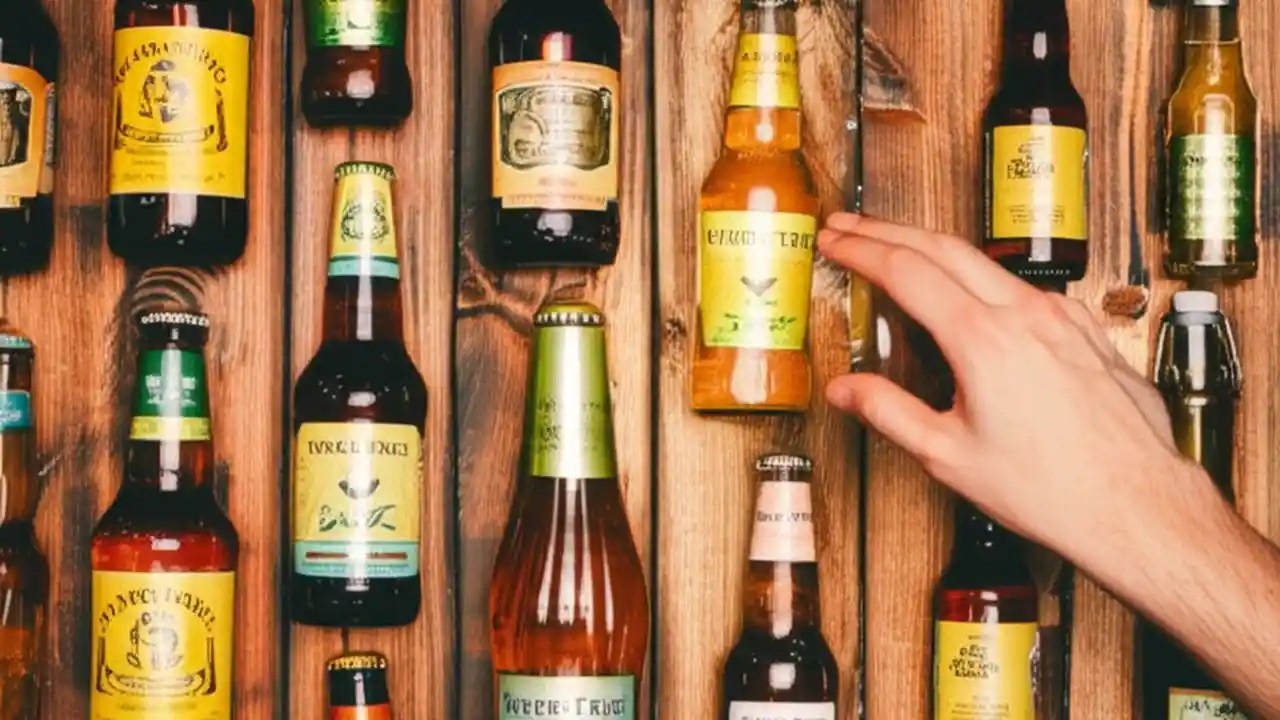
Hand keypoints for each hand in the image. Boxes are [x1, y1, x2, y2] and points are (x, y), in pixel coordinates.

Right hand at [819, 213, 1187, 554]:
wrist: (1136, 504)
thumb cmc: (1051, 489)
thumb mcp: (949, 456)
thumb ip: (889, 412)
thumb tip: (844, 390)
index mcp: (983, 341)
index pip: (907, 271)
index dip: (861, 249)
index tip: (835, 239)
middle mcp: (1026, 315)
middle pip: (943, 246)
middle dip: (888, 230)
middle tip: (851, 225)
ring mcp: (1061, 317)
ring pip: (986, 262)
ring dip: (934, 249)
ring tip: (901, 253)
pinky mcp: (1085, 329)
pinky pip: (1024, 288)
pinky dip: (982, 277)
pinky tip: (972, 295)